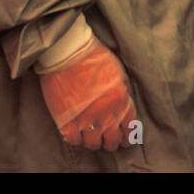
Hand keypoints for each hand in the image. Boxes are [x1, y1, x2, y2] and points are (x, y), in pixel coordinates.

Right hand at [37, 35, 137, 150]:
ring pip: (93, 143)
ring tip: (93, 139)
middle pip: (111, 140)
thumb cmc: (95, 57)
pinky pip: (73, 140)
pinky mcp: (65, 118)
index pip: (129, 128)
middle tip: (109, 141)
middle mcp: (104, 112)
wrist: (68, 50)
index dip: (127, 136)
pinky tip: (78, 134)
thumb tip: (124, 108)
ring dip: (94, 143)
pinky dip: (76, 139)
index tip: (124, 139)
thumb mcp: (119, 72)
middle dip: (112, 142)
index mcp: (120, 100)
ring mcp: (84, 117)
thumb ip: (124, 93)